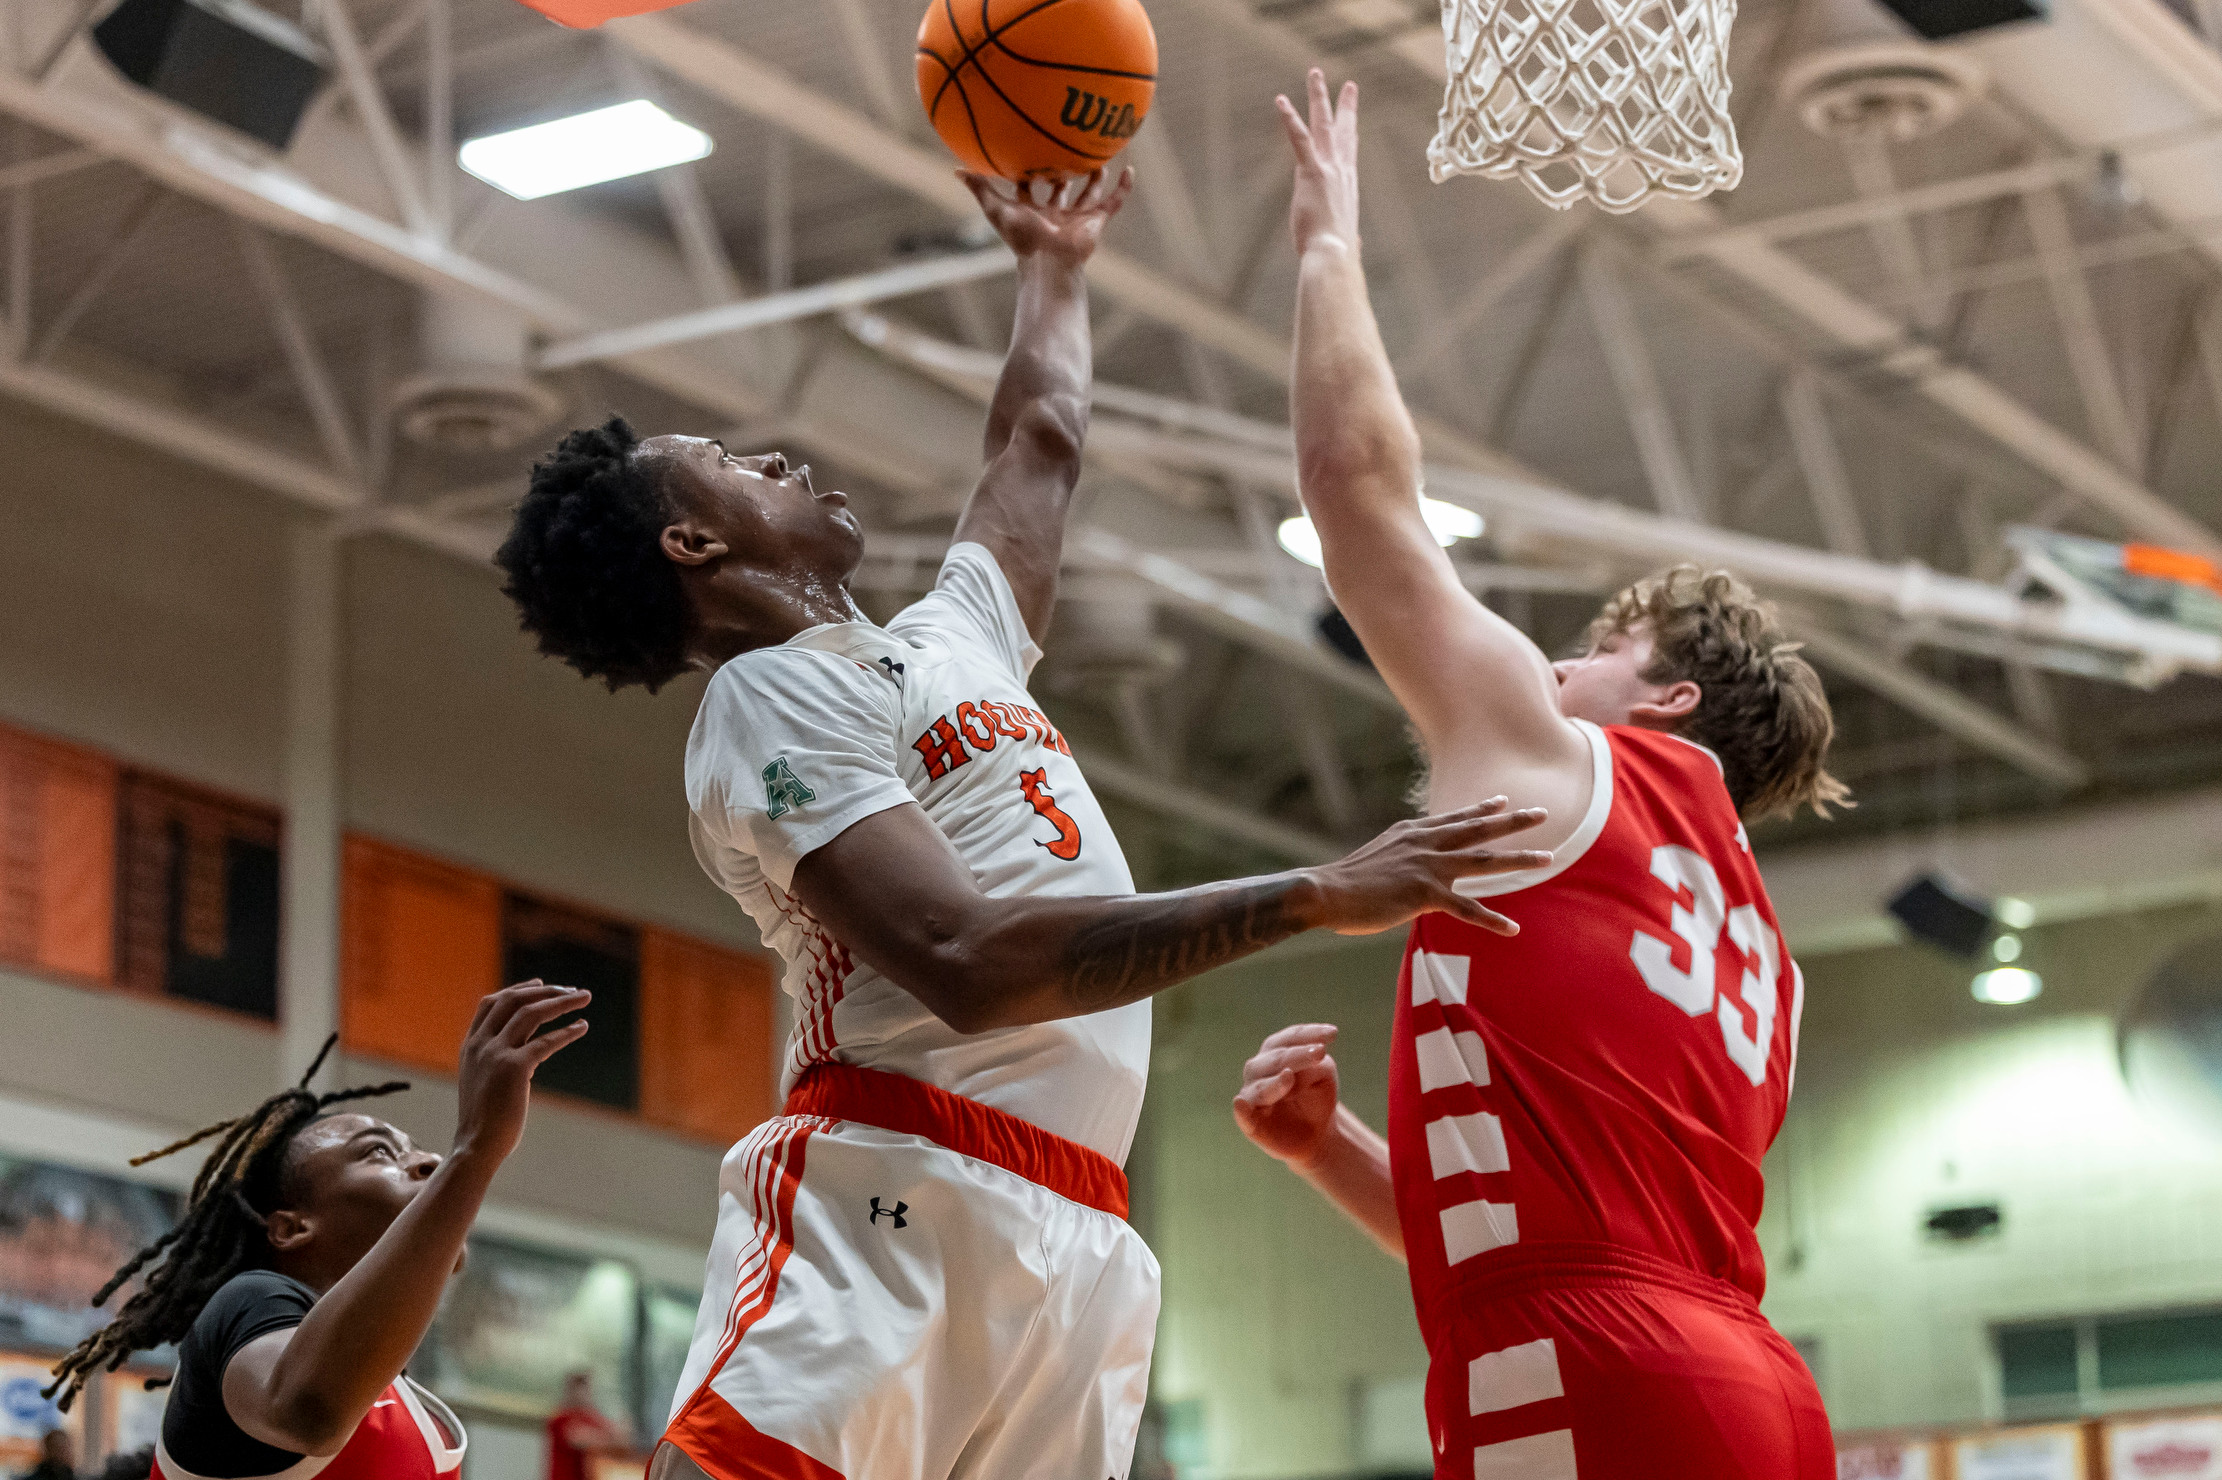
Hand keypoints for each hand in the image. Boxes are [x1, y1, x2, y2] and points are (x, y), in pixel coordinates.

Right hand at [452, 980, 588, 1162]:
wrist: (476, 1145)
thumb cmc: (484, 1120)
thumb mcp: (484, 1081)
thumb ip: (497, 1060)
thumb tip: (525, 1050)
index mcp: (471, 1046)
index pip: (491, 1003)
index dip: (517, 990)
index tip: (540, 984)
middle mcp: (481, 1044)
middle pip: (513, 1000)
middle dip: (545, 990)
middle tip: (571, 989)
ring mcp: (496, 1054)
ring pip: (532, 1012)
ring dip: (561, 1001)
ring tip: (585, 997)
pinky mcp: (514, 1068)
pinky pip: (546, 1041)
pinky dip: (568, 1031)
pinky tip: (582, 1027)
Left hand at [961, 167, 1133, 266]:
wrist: (1049, 260)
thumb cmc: (1021, 237)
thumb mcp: (996, 207)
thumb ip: (979, 188)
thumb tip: (956, 169)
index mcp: (1032, 212)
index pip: (1029, 189)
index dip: (1026, 174)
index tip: (1026, 152)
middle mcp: (1055, 214)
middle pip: (1060, 191)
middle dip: (1062, 174)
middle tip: (1064, 150)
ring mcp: (1077, 218)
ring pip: (1088, 194)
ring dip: (1093, 177)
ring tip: (1098, 158)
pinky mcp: (1097, 221)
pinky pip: (1114, 202)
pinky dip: (1123, 188)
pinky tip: (1130, 170)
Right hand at [1233, 1023, 1343, 1168]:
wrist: (1316, 1134)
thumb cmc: (1316, 1097)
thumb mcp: (1323, 1076)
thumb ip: (1311, 1069)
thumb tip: (1288, 1076)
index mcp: (1276, 1051)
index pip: (1291, 1038)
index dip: (1310, 1034)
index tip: (1333, 1033)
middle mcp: (1259, 1068)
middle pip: (1277, 1058)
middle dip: (1298, 1055)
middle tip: (1320, 1052)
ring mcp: (1252, 1094)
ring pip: (1260, 1085)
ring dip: (1275, 1082)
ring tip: (1290, 1076)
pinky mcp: (1249, 1121)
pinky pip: (1243, 1115)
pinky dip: (1242, 1109)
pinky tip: (1241, 1104)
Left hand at [1277, 68, 1362, 256]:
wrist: (1334, 254)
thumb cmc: (1336, 253)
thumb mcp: (1344, 241)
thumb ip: (1348, 237)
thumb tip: (1353, 246)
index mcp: (1347, 184)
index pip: (1350, 151)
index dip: (1351, 131)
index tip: (1352, 117)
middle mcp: (1342, 171)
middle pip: (1344, 131)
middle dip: (1344, 105)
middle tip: (1348, 84)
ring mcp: (1328, 168)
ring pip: (1323, 124)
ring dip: (1318, 96)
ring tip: (1315, 73)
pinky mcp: (1311, 172)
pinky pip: (1299, 139)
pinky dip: (1290, 119)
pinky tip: (1281, 101)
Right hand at [1302, 797, 1549, 935]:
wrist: (1325, 892)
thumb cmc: (1345, 881)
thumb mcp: (1378, 856)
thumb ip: (1401, 855)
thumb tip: (1410, 864)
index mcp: (1412, 833)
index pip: (1455, 818)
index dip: (1482, 809)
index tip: (1503, 800)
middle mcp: (1425, 844)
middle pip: (1479, 830)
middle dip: (1514, 822)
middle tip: (1543, 813)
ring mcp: (1428, 867)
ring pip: (1484, 861)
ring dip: (1519, 859)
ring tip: (1548, 858)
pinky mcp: (1425, 895)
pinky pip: (1467, 909)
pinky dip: (1492, 919)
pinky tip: (1513, 928)